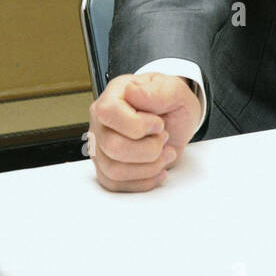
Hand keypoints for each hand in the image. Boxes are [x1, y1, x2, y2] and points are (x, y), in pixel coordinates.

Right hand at [87, 72, 201, 191]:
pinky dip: (143, 181)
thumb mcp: (174, 90)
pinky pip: (116, 185)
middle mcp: (101, 122)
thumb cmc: (169, 104)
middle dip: (149, 149)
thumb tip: (132, 92)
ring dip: (149, 167)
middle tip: (163, 138)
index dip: (136, 125)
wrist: (173, 121)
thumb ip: (156, 91)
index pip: (108, 113)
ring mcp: (100, 147)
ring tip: (163, 153)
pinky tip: (157, 168)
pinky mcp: (105, 168)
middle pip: (113, 147)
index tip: (159, 124)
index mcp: (113, 96)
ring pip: (114, 171)